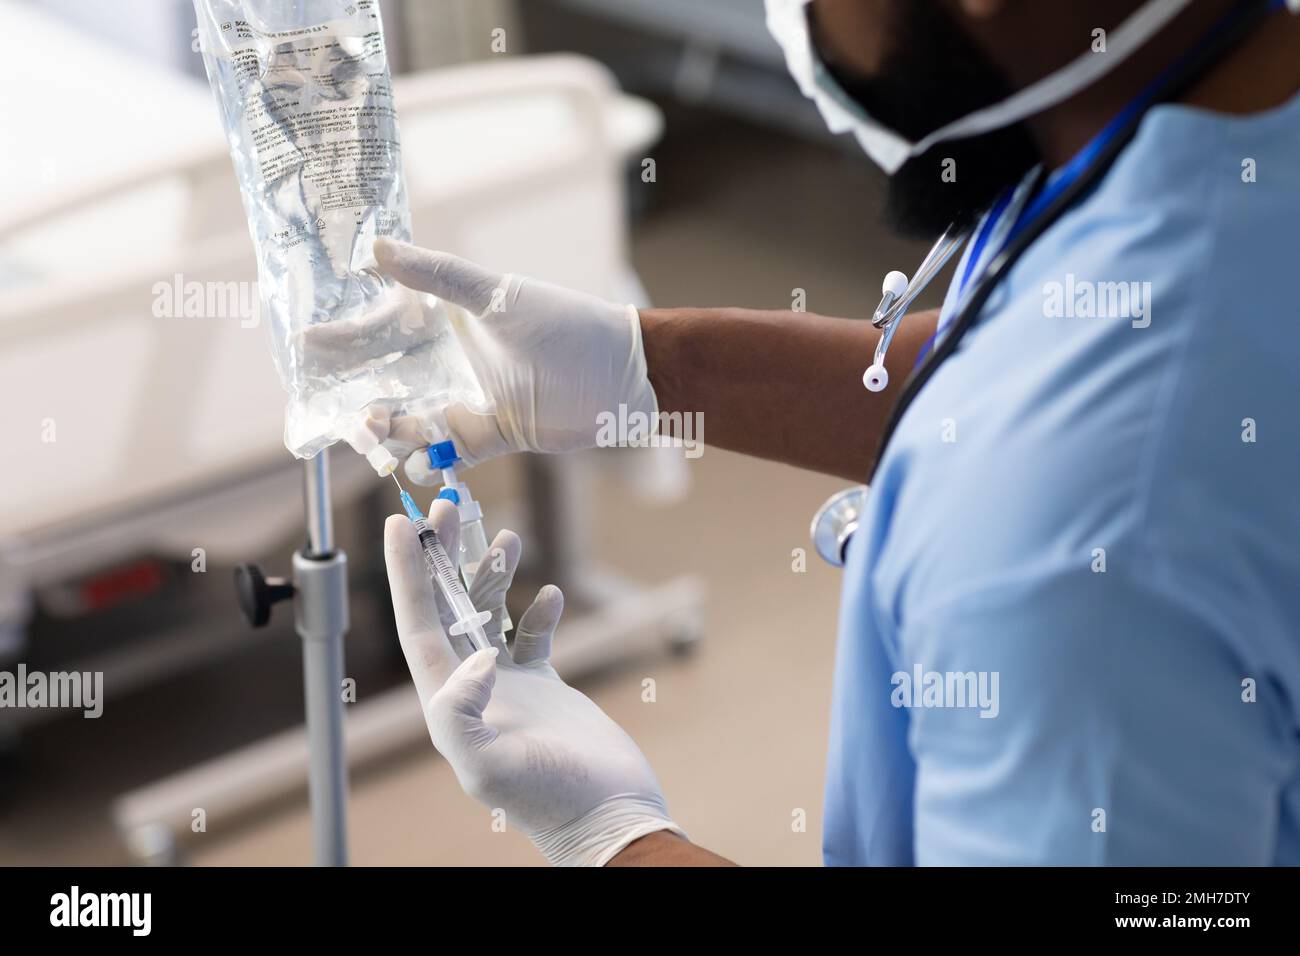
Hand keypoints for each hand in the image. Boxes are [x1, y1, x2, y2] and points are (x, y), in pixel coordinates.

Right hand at [355, 239, 657, 479]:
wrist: (622, 379)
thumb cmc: (566, 325)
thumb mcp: (497, 298)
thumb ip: (438, 277)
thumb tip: (376, 247)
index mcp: (448, 322)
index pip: (383, 328)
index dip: (345, 337)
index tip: (305, 344)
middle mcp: (451, 363)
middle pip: (387, 380)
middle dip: (354, 393)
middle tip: (329, 405)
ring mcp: (466, 401)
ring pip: (408, 420)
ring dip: (385, 429)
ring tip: (371, 432)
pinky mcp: (486, 437)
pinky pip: (442, 453)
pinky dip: (424, 460)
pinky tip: (412, 460)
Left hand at [384, 500, 682, 864]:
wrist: (609, 816)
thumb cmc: (551, 799)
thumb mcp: (489, 764)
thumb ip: (462, 712)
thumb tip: (473, 657)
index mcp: (447, 703)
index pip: (418, 624)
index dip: (405, 574)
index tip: (398, 525)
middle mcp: (471, 690)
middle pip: (447, 609)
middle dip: (442, 559)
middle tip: (444, 508)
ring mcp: (509, 688)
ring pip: (490, 616)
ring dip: (491, 576)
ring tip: (503, 535)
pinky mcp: (546, 689)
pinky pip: (534, 637)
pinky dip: (539, 610)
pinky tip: (550, 594)